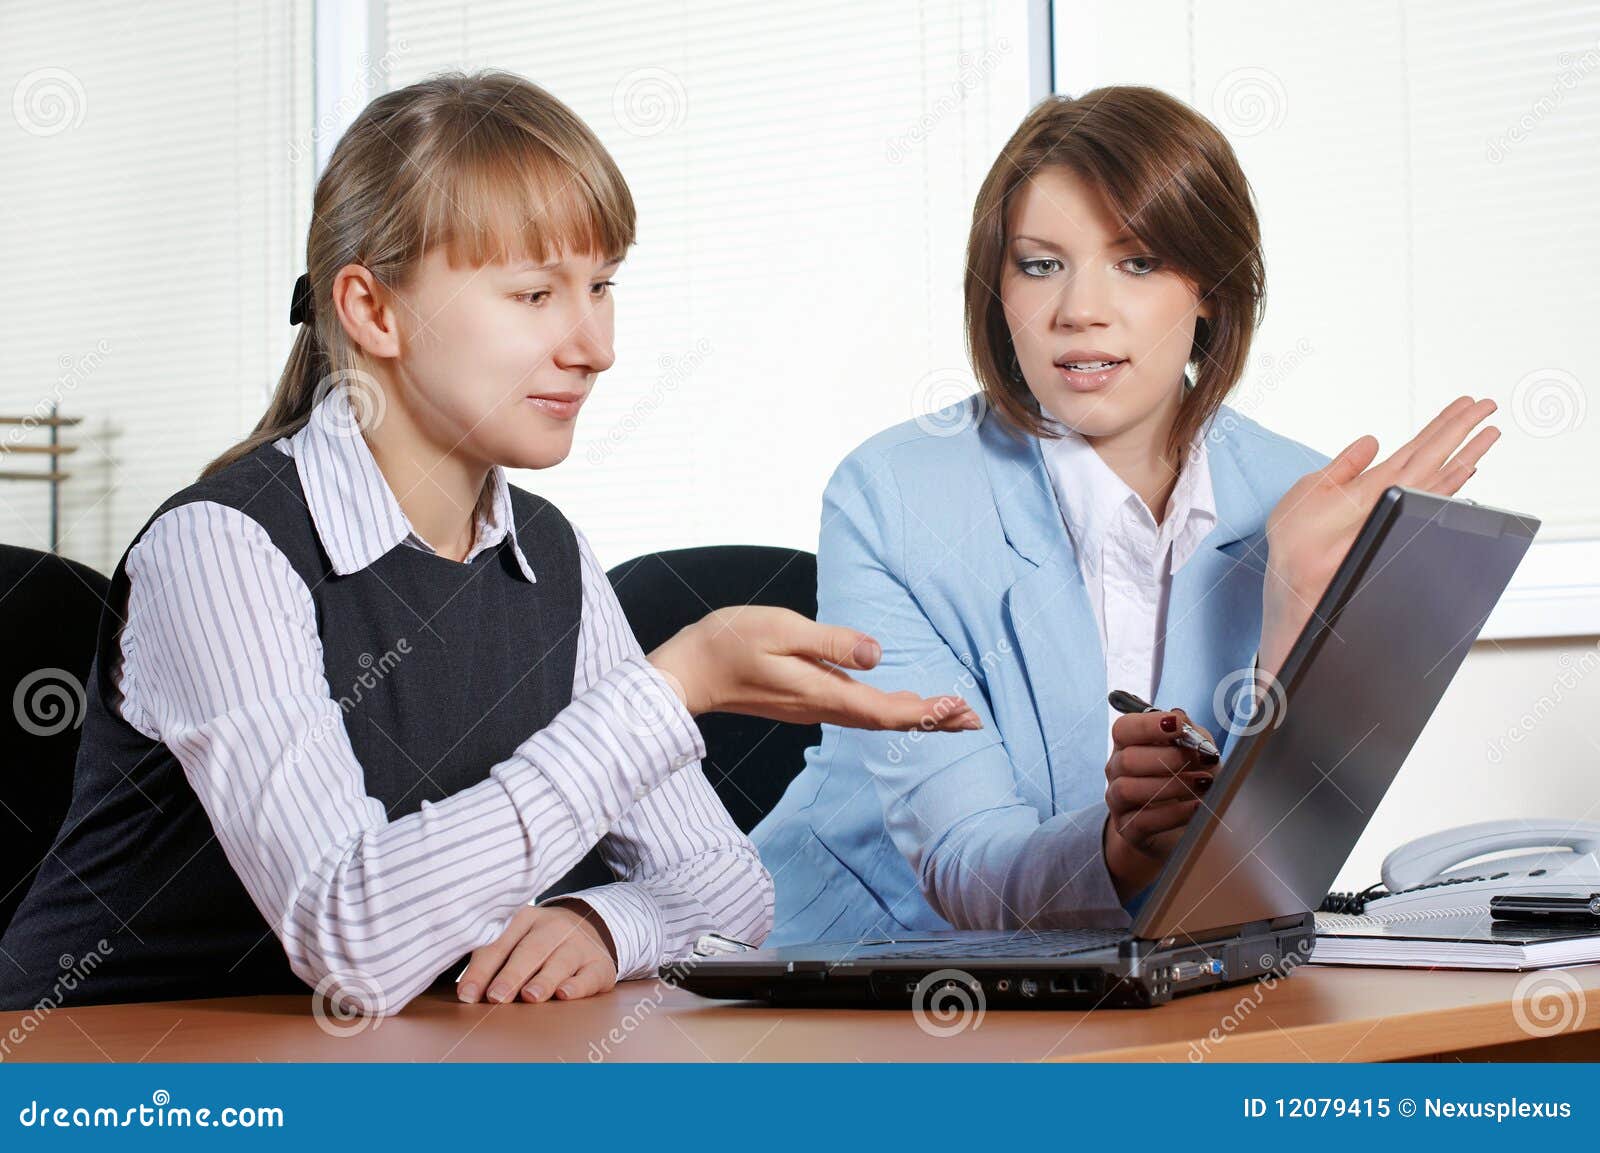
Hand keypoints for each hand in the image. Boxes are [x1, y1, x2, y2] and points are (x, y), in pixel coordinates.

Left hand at [456, 902, 617, 1004]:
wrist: (586, 929)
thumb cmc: (537, 943)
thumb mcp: (514, 939)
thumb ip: (491, 959)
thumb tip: (464, 993)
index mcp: (524, 918)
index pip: (499, 943)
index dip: (482, 970)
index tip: (467, 994)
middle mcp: (554, 927)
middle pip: (531, 950)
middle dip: (512, 974)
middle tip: (496, 996)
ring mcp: (579, 945)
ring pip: (561, 961)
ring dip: (544, 979)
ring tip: (530, 996)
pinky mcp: (600, 964)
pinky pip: (590, 974)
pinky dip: (578, 985)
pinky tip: (565, 994)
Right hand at [647, 605, 980, 731]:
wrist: (689, 670)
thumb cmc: (730, 642)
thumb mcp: (782, 629)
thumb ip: (831, 642)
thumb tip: (878, 654)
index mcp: (822, 692)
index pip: (885, 710)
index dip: (925, 712)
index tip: (959, 707)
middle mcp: (822, 707)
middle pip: (886, 718)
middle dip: (931, 719)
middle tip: (974, 719)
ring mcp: (812, 706)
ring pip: (873, 715)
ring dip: (913, 714)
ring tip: (949, 712)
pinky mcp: (804, 699)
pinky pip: (857, 709)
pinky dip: (887, 708)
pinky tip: (900, 702)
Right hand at [1102, 708, 1218, 900]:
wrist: (1188, 824)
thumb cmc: (1190, 779)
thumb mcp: (1196, 751)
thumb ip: (1190, 733)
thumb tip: (1180, 718)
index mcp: (1128, 745)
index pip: (1123, 729)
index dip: (1149, 725)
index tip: (1179, 725)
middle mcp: (1116, 771)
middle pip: (1127, 759)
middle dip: (1169, 758)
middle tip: (1203, 760)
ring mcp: (1118, 802)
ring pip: (1128, 789)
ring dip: (1171, 785)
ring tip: (1203, 784)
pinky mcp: (1128, 829)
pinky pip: (1142, 821)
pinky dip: (1174, 814)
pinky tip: (1197, 808)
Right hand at [1260, 396, 1500, 678]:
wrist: (1303, 600)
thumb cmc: (1297, 549)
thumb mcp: (1307, 495)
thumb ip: (1342, 468)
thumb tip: (1371, 443)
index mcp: (1375, 489)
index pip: (1421, 447)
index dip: (1448, 424)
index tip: (1469, 404)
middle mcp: (1396, 506)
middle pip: (1441, 460)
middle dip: (1465, 431)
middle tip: (1487, 406)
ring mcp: (1404, 525)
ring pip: (1447, 484)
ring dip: (1469, 456)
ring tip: (1488, 435)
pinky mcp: (1405, 539)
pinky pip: (1439, 505)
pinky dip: (1456, 485)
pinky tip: (1465, 476)